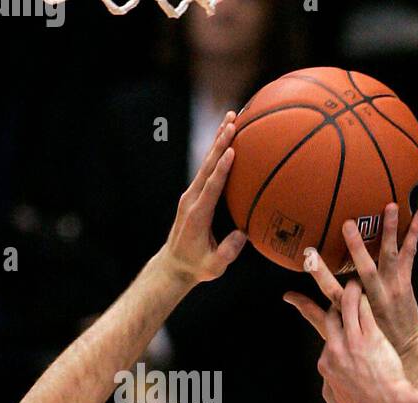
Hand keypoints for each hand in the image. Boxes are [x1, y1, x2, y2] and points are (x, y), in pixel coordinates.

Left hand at [158, 112, 246, 285]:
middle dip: (220, 142)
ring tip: (230, 120)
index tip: (232, 150)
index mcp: (198, 214)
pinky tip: (226, 142)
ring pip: (206, 163)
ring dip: (218, 141)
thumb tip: (243, 235)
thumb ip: (228, 251)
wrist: (174, 265)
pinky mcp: (194, 195)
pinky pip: (207, 170)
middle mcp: (192, 199)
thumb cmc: (197, 266)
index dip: (222, 168)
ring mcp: (191, 195)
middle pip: (207, 166)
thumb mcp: (214, 266)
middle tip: (232, 121)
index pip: (211, 186)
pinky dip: (217, 154)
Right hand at [285, 204, 417, 352]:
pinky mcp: (406, 281)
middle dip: (357, 248)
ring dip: (390, 230)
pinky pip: (410, 254)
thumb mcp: (339, 329)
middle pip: (365, 270)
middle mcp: (375, 296)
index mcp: (355, 307)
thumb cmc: (369, 337)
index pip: (334, 290)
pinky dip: (414, 233)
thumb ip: (312, 311)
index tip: (308, 257)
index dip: (321, 274)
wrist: (406, 347)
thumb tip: (287, 296)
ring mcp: (392, 287)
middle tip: (347, 224)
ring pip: (390, 257)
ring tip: (390, 206)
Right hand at [303, 277, 412, 402]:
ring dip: (348, 292)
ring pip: (345, 307)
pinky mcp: (370, 336)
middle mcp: (334, 350)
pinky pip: (362, 309)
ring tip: (353, 283)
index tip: (339, 324)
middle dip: (335, 306)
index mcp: (326, 365)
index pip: (327, 339)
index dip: (334, 330)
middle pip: (331, 319)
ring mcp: (351, 341)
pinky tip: (365, 290)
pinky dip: (361, 297)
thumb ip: (333, 396)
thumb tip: (329, 393)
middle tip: (342, 295)